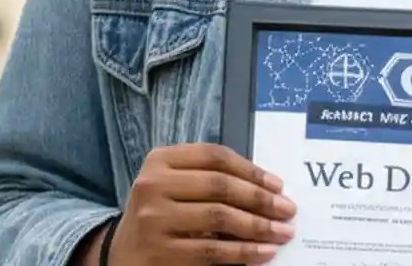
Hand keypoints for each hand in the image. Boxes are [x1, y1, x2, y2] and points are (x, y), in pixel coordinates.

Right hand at [107, 143, 295, 264]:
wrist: (123, 254)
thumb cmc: (161, 213)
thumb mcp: (175, 185)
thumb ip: (210, 178)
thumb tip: (269, 190)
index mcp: (160, 160)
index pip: (215, 156)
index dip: (251, 170)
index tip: (278, 185)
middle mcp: (153, 185)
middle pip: (220, 186)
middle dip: (261, 199)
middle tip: (288, 210)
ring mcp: (153, 219)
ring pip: (219, 218)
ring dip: (258, 227)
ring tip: (282, 233)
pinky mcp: (159, 252)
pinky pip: (212, 250)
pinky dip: (243, 252)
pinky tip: (263, 253)